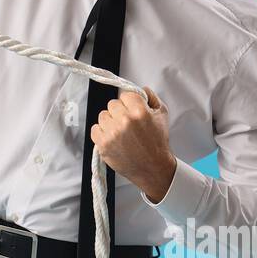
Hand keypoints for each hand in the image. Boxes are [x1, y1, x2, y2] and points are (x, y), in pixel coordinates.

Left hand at [91, 86, 177, 202]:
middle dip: (119, 112)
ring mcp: (113, 133)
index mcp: (140, 112)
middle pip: (112, 104)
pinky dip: (101, 133)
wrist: (153, 168)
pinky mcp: (103, 144)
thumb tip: (142, 89)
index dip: (129, 103)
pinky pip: (94, 129)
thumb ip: (152, 98)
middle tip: (127, 123)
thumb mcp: (162, 115)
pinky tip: (113, 138)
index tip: (132, 110)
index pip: (125, 95)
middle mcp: (125, 120)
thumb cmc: (157, 143)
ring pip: (103, 116)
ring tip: (121, 132)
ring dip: (110, 122)